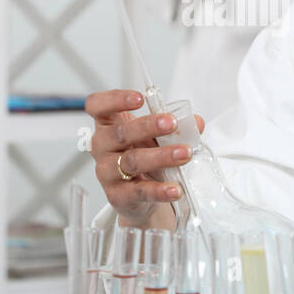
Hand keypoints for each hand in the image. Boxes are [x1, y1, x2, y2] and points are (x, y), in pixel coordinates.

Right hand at [86, 89, 206, 226]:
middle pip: (119, 133)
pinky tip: (175, 188)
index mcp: (107, 125)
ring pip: (131, 161)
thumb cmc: (143, 156)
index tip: (139, 98)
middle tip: (172, 123)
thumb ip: (175, 126)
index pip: (97, 106)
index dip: (114, 99)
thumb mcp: (156, 136)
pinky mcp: (118, 195)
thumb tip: (196, 122)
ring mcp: (107, 171)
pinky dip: (159, 190)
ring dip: (161, 156)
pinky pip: (139, 191)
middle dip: (148, 126)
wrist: (138, 195)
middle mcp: (102, 146)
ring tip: (184, 154)